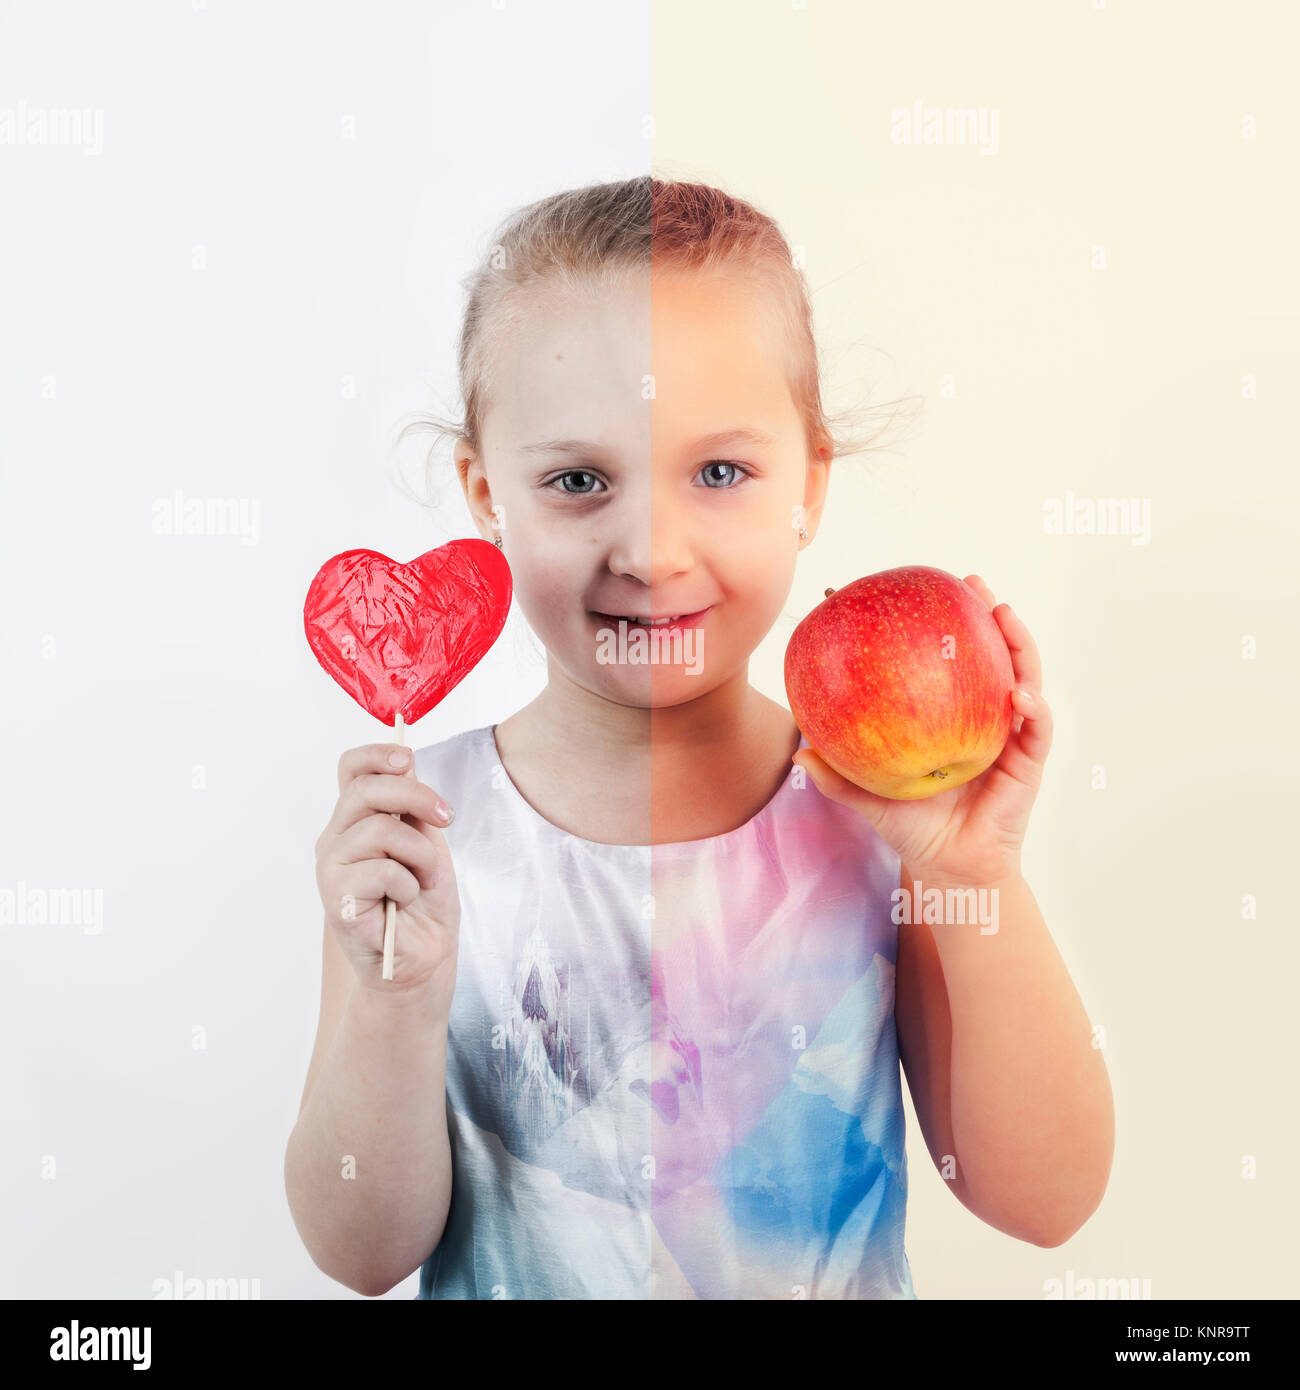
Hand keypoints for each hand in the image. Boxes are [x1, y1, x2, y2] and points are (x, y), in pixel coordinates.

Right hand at [315, 743, 461, 994]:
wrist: (426, 957)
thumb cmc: (425, 901)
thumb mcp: (427, 840)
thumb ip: (412, 806)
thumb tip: (407, 761)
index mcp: (356, 820)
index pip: (351, 769)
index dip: (377, 755)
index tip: (409, 759)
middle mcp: (336, 839)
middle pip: (365, 789)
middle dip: (416, 796)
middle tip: (446, 818)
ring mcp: (331, 869)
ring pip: (379, 830)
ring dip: (420, 853)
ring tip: (426, 878)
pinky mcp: (336, 899)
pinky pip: (381, 871)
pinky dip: (408, 884)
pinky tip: (405, 902)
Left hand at [792, 575, 1052, 887]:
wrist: (948, 870)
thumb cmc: (911, 826)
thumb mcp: (868, 797)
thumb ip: (836, 777)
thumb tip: (798, 751)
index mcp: (948, 713)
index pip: (947, 658)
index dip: (938, 623)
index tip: (919, 589)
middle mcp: (983, 715)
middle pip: (991, 654)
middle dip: (986, 614)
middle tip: (971, 582)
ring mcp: (1009, 735)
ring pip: (1022, 678)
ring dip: (1018, 645)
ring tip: (1003, 615)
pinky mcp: (1028, 763)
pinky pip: (1036, 730)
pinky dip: (1033, 710)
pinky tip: (1020, 696)